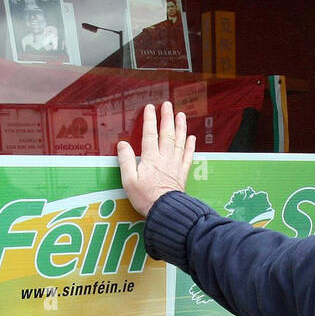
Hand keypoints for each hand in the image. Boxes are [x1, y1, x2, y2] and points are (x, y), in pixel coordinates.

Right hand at [116, 101, 195, 217]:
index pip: (149, 134)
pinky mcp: (182, 174)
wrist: (165, 211)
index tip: (149, 108)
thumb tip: (122, 144)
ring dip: (180, 127)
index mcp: (150, 158)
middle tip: (168, 105)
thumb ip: (125, 160)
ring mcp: (175, 165)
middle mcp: (165, 158)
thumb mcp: (128, 180)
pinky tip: (192, 138)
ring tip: (181, 115)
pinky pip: (188, 156)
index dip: (150, 119)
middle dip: (167, 117)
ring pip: (180, 141)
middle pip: (167, 133)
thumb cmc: (146, 198)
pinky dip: (191, 146)